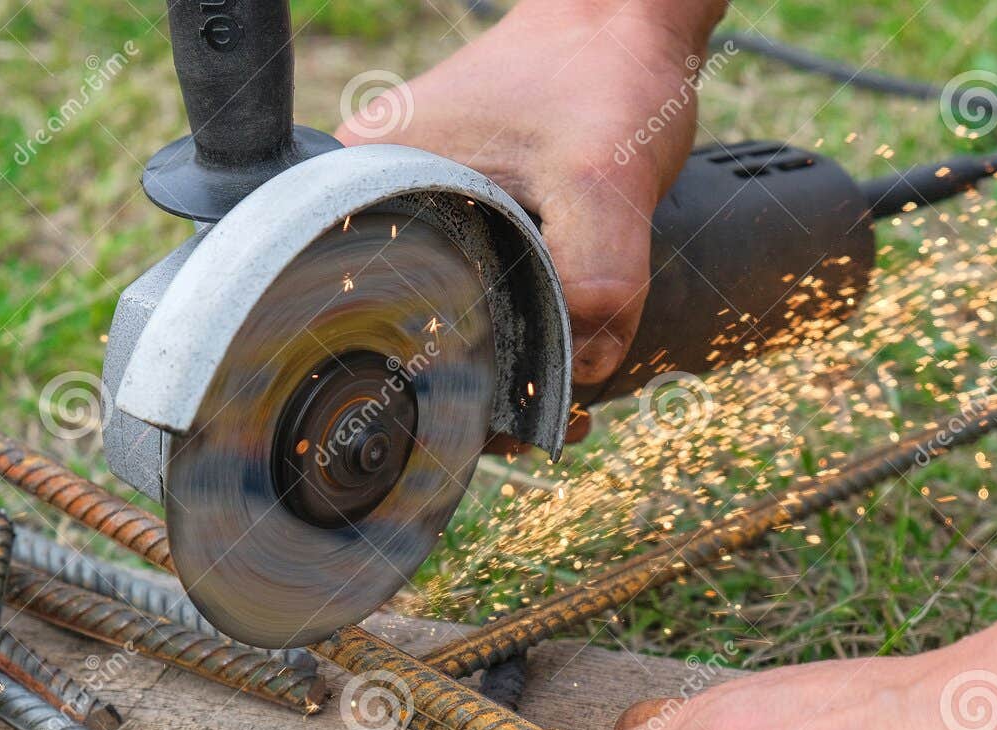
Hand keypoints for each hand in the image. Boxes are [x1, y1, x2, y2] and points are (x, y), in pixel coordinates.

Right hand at [336, 0, 723, 383]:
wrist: (629, 19)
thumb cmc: (602, 72)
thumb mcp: (603, 175)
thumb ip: (597, 275)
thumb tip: (582, 371)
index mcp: (367, 184)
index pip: (371, 308)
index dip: (433, 376)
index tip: (495, 416)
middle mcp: (379, 204)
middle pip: (411, 326)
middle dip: (480, 383)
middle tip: (545, 421)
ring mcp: (423, 215)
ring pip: (455, 317)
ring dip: (510, 364)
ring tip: (565, 403)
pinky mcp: (467, 222)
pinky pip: (486, 294)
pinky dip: (526, 331)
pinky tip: (569, 359)